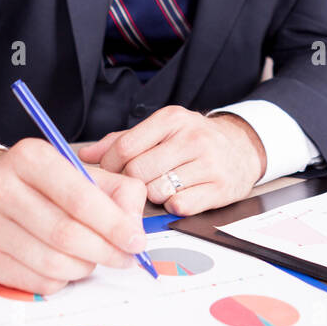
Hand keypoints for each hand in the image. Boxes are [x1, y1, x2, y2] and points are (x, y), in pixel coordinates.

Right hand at [0, 141, 148, 294]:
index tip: (136, 241)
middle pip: (66, 234)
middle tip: (125, 257)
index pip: (79, 198)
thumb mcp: (84, 172)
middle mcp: (0, 187)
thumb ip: (119, 192)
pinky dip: (63, 279)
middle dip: (105, 251)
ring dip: (85, 266)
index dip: (114, 224)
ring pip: (53, 263)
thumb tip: (133, 228)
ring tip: (93, 257)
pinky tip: (66, 263)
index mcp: (29, 157)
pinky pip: (38, 282)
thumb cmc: (45, 184)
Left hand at [77, 106, 266, 215]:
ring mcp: (208, 162)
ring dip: (152, 196)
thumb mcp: (160, 130)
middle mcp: (191, 137)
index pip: (125, 147)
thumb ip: (121, 141)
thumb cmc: (192, 141)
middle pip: (138, 172)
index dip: (110, 166)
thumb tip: (84, 156)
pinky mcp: (221, 187)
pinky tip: (177, 196)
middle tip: (136, 185)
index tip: (112, 174)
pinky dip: (173, 206)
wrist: (242, 148)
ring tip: (160, 188)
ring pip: (157, 191)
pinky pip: (180, 205)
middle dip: (131, 184)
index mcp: (172, 119)